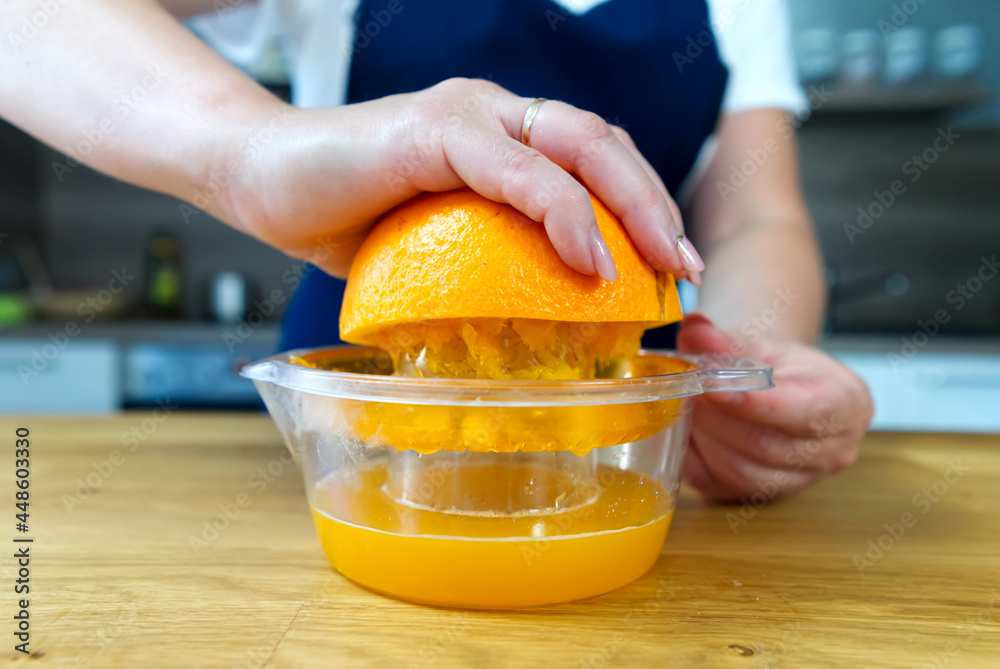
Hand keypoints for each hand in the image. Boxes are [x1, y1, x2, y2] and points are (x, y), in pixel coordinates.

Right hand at [213, 78, 703, 280]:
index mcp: (500, 136)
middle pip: (602, 142)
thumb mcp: (434, 248)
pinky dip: (558, 210)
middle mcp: (492, 114)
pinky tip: (584, 256)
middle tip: (683, 269)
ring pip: (575, 144)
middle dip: (653, 205)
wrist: (259, 180)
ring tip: (655, 266)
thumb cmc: (342, 216)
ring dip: (627, 205)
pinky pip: (513, 168)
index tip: (670, 267)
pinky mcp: (430, 132)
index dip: (641, 204)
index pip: (593, 156)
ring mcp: (464, 116)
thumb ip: (482, 262)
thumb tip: (528, 323)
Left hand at [676, 313, 873, 501]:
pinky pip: (719, 486)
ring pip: (740, 472)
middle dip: (716, 416)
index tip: (710, 385)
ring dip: (703, 436)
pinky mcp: (760, 497)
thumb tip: (694, 332)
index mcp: (846, 405)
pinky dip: (693, 457)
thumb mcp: (762, 342)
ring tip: (685, 404)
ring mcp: (798, 481)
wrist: (782, 389)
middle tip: (685, 387)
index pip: (804, 412)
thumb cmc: (781, 367)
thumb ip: (726, 340)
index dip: (753, 402)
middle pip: (765, 445)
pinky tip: (685, 428)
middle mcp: (830, 452)